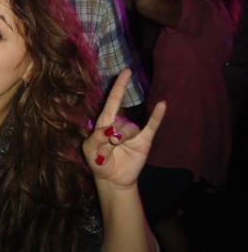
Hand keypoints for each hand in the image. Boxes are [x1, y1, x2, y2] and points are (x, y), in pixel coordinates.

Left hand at [83, 69, 165, 188]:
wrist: (112, 180)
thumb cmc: (98, 161)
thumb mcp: (89, 150)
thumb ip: (96, 138)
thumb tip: (110, 132)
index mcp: (105, 122)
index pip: (113, 100)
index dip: (119, 86)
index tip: (127, 71)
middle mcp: (120, 124)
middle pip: (119, 120)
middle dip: (113, 133)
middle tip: (110, 144)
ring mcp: (133, 133)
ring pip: (130, 129)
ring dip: (122, 140)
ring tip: (115, 150)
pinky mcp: (144, 141)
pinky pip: (152, 127)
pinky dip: (157, 116)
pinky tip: (162, 105)